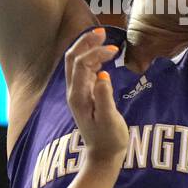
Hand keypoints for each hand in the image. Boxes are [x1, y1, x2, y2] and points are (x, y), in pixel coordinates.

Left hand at [65, 28, 128, 163]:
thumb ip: (104, 97)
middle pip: (72, 58)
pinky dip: (91, 58)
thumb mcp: (109, 120)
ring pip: (76, 63)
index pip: (81, 64)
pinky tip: (104, 57)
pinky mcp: (84, 96)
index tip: (115, 50)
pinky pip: (83, 70)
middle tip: (103, 31)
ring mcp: (78, 93)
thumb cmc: (109, 139)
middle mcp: (74, 92)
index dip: (96, 52)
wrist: (103, 156)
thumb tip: (102, 75)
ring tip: (103, 38)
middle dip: (85, 42)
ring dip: (87, 48)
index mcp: (78, 96)